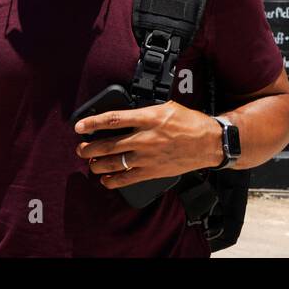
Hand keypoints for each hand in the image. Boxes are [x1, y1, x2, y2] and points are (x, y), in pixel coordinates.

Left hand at [75, 101, 222, 188]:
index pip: (113, 120)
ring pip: (114, 163)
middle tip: (81, 148)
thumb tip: (126, 114)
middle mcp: (145, 138)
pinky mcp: (152, 172)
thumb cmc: (190, 123)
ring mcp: (148, 157)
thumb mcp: (166, 107)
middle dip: (89, 148)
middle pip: (108, 145)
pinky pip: (127, 179)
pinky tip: (105, 180)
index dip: (92, 123)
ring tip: (89, 163)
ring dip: (97, 164)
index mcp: (148, 118)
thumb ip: (144, 111)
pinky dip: (113, 181)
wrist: (209, 143)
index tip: (79, 126)